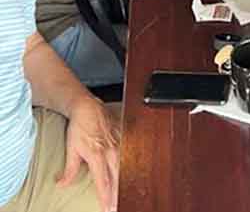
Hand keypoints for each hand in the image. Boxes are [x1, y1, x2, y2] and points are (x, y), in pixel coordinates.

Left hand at [57, 96, 119, 211]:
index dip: (106, 197)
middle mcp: (110, 151)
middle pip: (116, 177)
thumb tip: (62, 184)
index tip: (107, 208)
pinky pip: (126, 155)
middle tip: (116, 207)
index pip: (103, 181)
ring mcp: (117, 143)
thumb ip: (69, 170)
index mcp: (97, 155)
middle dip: (117, 194)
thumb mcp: (71, 149)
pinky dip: (128, 167)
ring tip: (124, 194)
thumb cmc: (79, 126)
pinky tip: (130, 173)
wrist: (87, 106)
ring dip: (124, 182)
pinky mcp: (121, 137)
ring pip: (123, 167)